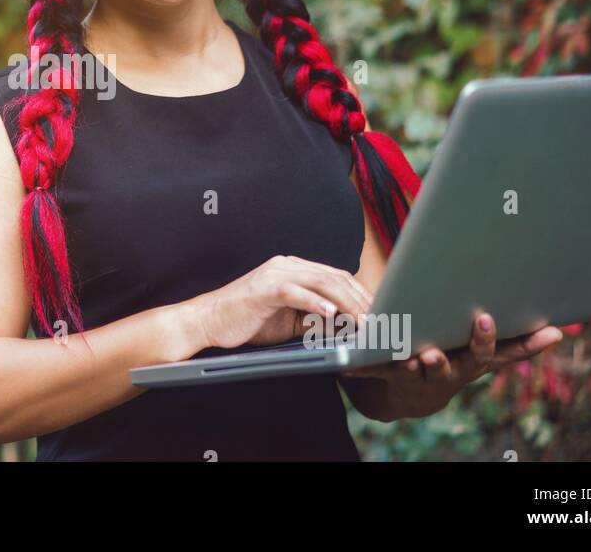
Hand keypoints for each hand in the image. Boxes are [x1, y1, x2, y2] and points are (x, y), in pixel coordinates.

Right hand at [189, 255, 372, 350]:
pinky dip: (315, 303)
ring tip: (364, 320)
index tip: (381, 313)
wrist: (208, 321)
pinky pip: (295, 292)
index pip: (336, 277)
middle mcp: (286, 265)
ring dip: (346, 303)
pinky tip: (331, 314)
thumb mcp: (289, 321)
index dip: (361, 295)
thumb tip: (348, 325)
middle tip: (381, 320)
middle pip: (334, 277)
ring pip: (321, 282)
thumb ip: (315, 318)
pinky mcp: (263, 288)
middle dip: (361, 299)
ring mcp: (274, 274)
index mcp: (293, 269)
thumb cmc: (247, 321)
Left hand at [338, 311, 563, 420]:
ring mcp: (422, 376)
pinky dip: (363, 367)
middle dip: (479, 342)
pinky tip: (350, 364)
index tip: (546, 328)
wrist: (407, 397)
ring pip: (427, 369)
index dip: (525, 344)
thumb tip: (563, 327)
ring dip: (428, 361)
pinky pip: (377, 372)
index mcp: (472, 361)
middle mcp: (452, 372)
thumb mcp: (477, 352)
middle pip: (471, 359)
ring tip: (426, 353)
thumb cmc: (448, 360)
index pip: (505, 352)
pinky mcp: (390, 377)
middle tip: (484, 322)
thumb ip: (512, 341)